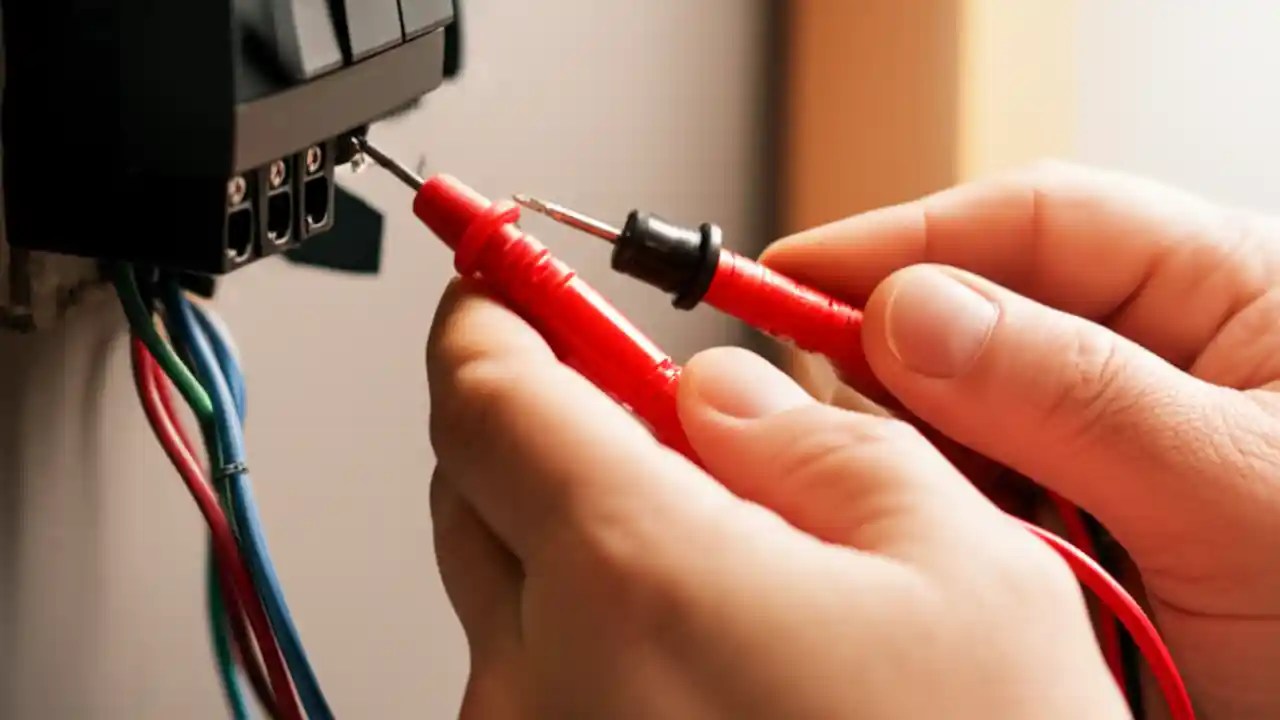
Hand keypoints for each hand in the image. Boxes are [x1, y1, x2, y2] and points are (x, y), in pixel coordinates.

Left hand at [426, 281, 1125, 718]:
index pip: (484, 392)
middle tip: (642, 403)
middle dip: (543, 420)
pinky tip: (704, 650)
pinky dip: (588, 631)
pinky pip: (536, 684)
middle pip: (474, 487)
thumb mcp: (959, 569)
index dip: (487, 312)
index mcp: (629, 580)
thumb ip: (815, 444)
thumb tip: (716, 392)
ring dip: (574, 536)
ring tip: (716, 551)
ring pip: (504, 594)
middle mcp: (541, 685)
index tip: (496, 275)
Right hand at [762, 160, 1279, 718]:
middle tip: (834, 400)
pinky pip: (970, 487)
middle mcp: (1154, 354)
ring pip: (960, 404)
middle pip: (981, 306)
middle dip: (899, 350)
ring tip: (916, 495)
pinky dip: (938, 505)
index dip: (906, 238)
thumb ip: (1074, 393)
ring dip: (921, 444)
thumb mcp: (1236, 491)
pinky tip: (941, 532)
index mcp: (1226, 292)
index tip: (796, 270)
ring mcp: (1104, 438)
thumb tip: (912, 311)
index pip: (1038, 222)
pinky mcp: (1069, 515)